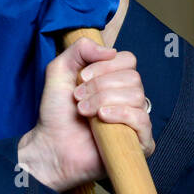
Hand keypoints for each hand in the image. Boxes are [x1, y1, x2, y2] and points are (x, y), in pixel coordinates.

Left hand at [16, 36, 152, 192]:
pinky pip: (142, 120)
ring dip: (104, 100)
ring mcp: (135, 120)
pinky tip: (102, 118)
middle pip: (133, 77)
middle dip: (100, 86)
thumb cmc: (56, 112)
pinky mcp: (138, 142)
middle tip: (79, 98)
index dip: (105, 66)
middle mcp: (129, 98)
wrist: (50, 146)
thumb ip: (81, 48)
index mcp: (116, 80)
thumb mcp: (60, 69)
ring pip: (136, 96)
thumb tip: (110, 51)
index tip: (81, 77)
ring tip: (84, 111)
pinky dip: (121, 114)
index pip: (129, 60)